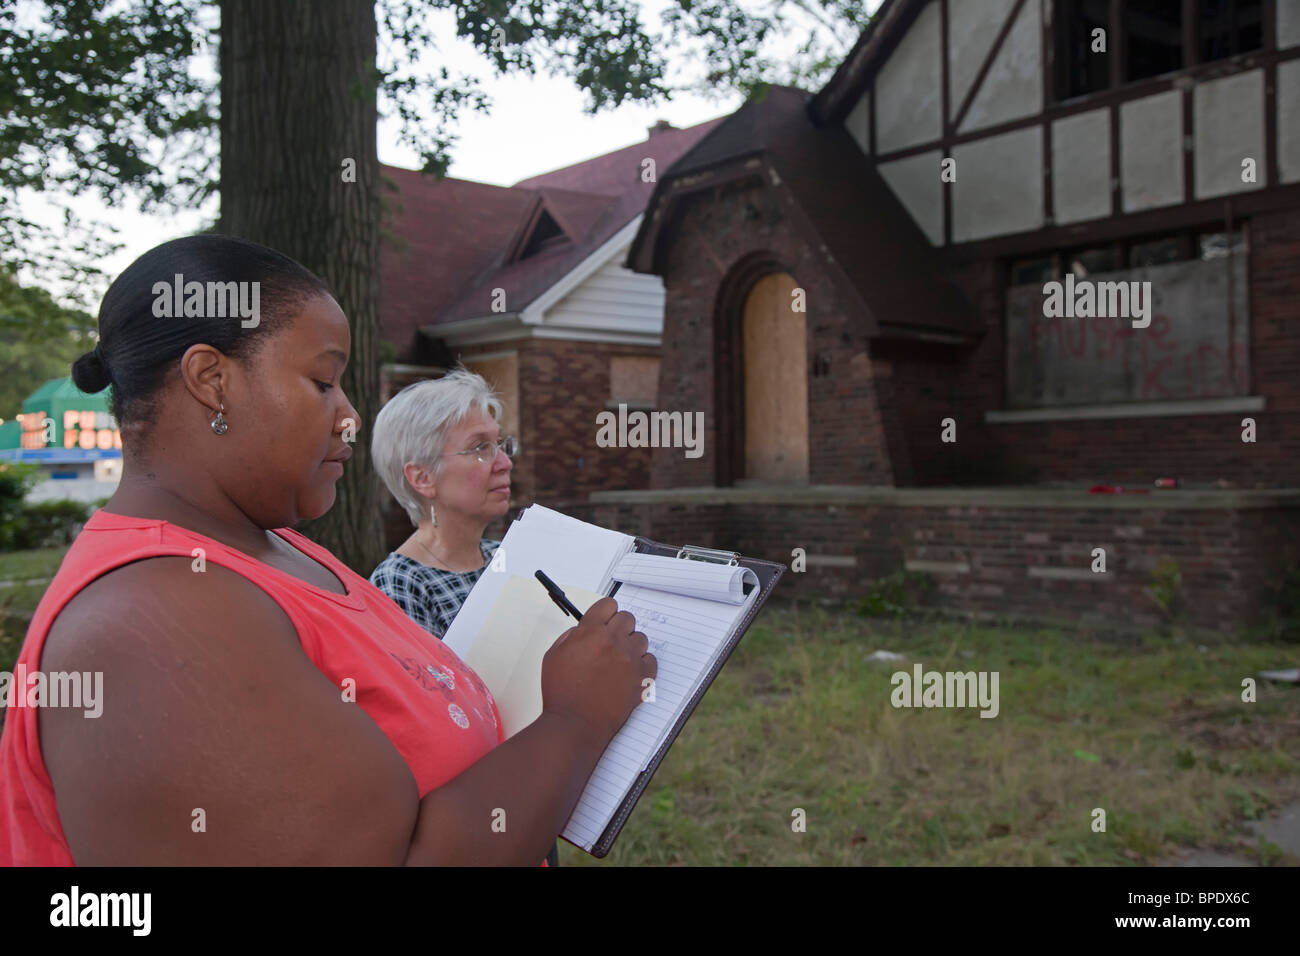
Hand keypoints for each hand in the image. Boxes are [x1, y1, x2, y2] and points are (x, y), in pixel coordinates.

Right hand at [540, 597, 656, 746]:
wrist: (575, 724)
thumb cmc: (561, 694)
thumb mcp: (552, 656)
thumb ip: (570, 637)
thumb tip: (584, 630)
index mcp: (590, 632)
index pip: (608, 604)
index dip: (605, 613)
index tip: (604, 621)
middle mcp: (613, 642)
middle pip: (627, 618)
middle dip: (618, 627)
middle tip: (610, 642)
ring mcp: (630, 660)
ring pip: (640, 638)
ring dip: (631, 645)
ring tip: (618, 661)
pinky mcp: (642, 678)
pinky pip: (651, 659)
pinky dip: (642, 663)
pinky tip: (629, 672)